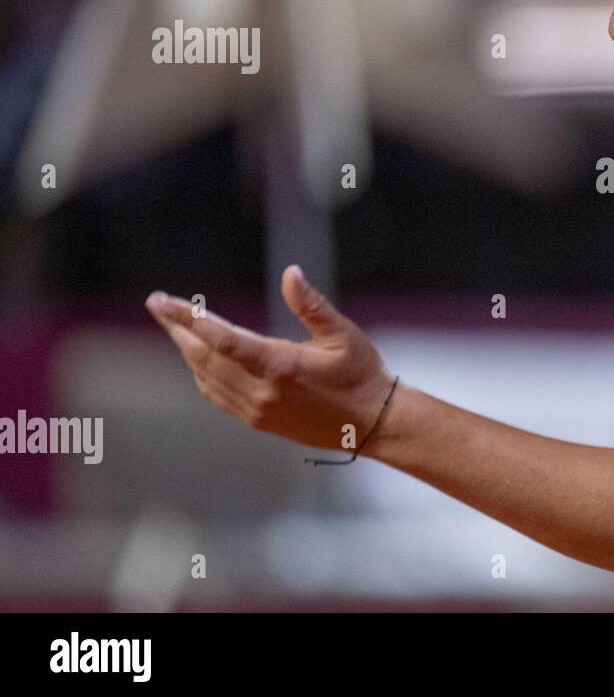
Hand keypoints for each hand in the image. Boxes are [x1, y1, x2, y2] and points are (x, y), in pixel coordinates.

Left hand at [145, 265, 394, 453]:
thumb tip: (290, 272)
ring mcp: (257, 409)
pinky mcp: (259, 421)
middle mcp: (261, 391)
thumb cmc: (362, 375)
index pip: (220, 337)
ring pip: (206, 377)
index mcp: (279, 366)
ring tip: (176, 328)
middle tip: (157, 306)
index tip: (161, 301)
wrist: (373, 423)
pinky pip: (217, 396)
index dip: (187, 317)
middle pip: (203, 357)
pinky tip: (199, 361)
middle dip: (177, 329)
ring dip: (187, 351)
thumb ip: (311, 304)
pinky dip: (202, 375)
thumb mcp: (343, 334)